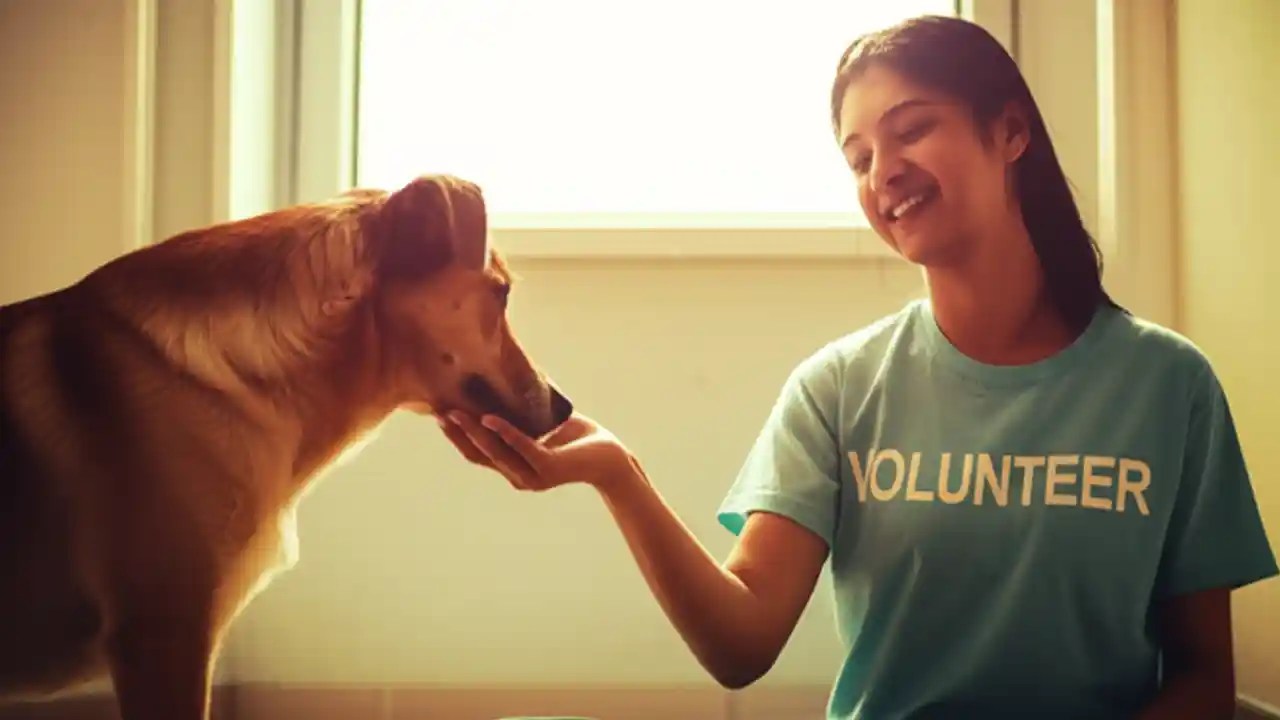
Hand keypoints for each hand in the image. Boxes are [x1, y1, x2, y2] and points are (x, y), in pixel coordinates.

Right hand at [439, 410, 639, 491]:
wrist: (610, 456)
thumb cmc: (577, 438)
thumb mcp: (541, 422)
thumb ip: (520, 413)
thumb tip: (500, 379)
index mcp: (513, 466)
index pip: (477, 453)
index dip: (456, 437)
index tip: (438, 415)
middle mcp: (519, 476)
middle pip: (480, 455)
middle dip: (458, 433)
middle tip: (439, 412)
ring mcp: (533, 474)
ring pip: (497, 452)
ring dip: (475, 432)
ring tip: (457, 413)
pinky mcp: (550, 468)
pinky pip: (523, 447)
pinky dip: (506, 432)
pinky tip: (491, 418)